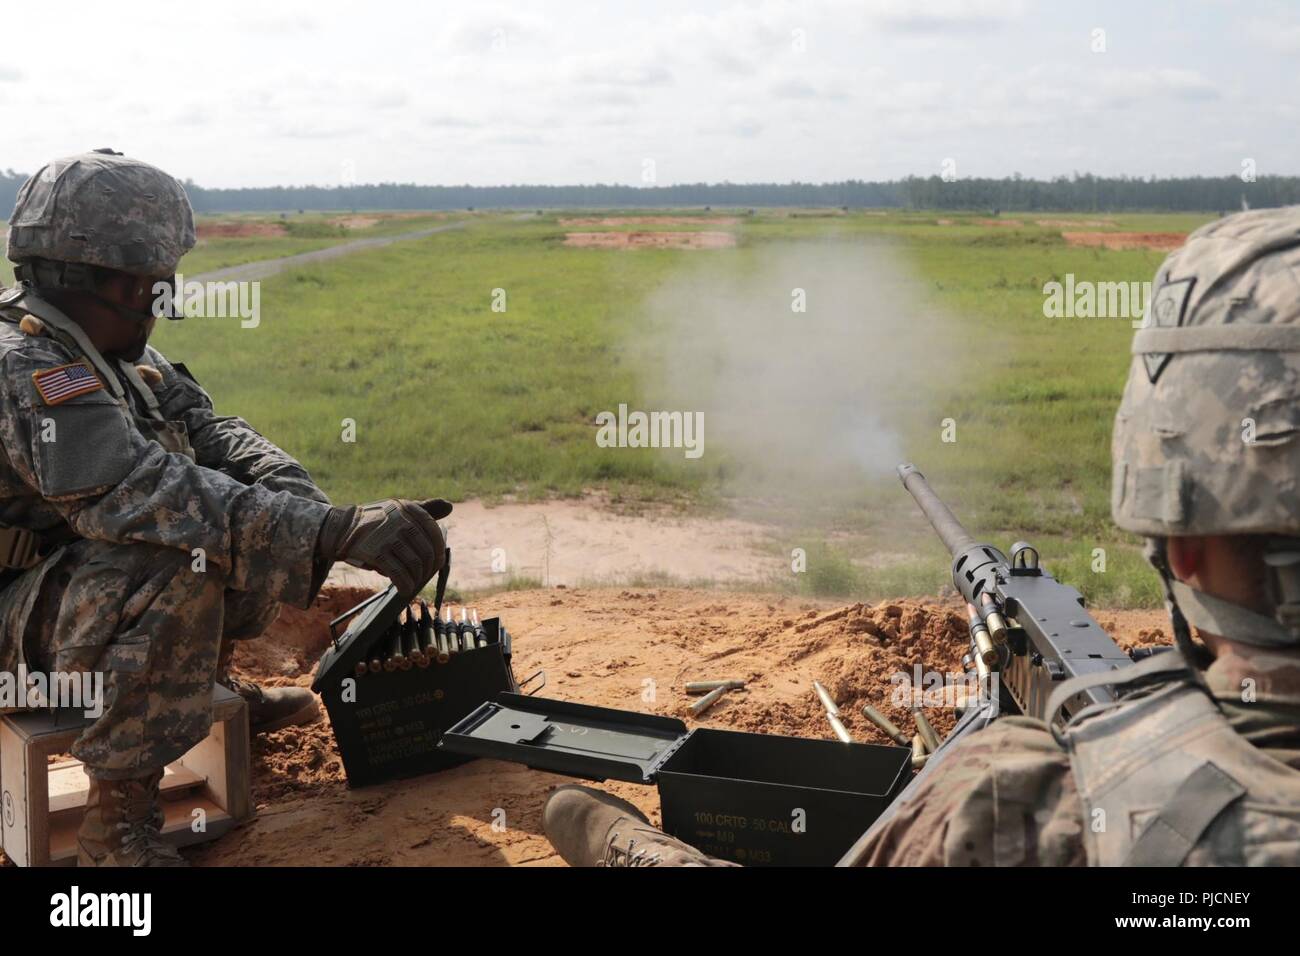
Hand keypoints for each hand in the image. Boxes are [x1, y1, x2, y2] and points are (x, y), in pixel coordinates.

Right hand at [317, 498, 451, 597]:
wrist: (340, 529)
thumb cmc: (375, 521)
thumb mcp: (399, 509)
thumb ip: (424, 509)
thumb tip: (449, 506)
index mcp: (409, 508)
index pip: (434, 532)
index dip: (439, 550)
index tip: (436, 563)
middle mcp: (401, 520)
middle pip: (427, 552)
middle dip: (428, 569)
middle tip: (423, 577)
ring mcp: (389, 536)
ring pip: (415, 565)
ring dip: (416, 579)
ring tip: (413, 584)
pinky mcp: (377, 552)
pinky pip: (399, 574)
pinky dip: (405, 585)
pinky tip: (405, 590)